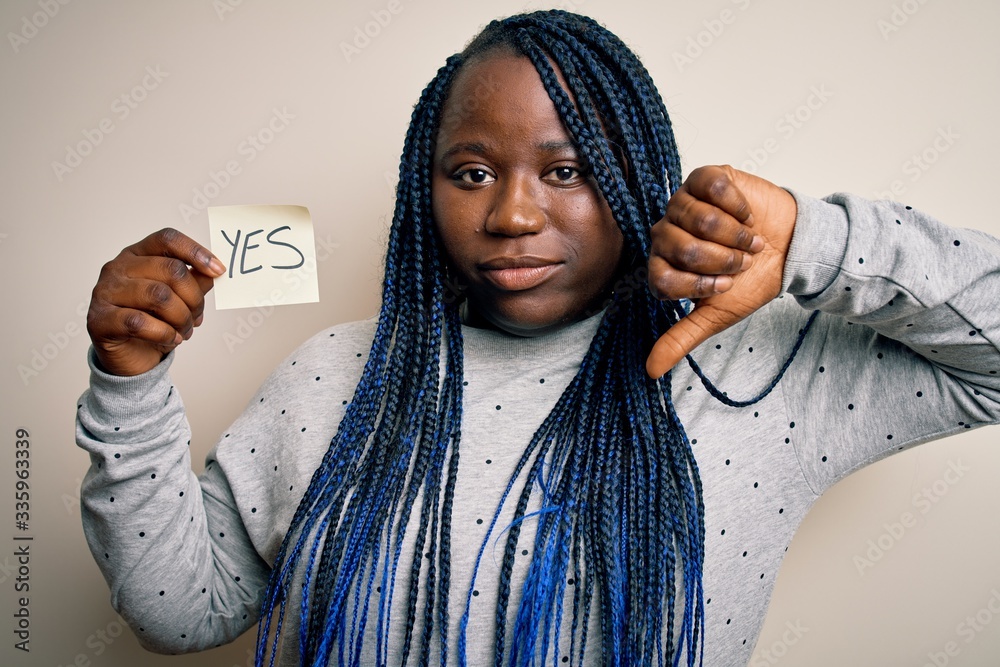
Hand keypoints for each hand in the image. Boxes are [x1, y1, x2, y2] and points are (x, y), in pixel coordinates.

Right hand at [87, 228, 224, 375]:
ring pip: (159, 296)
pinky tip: (172, 339)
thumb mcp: (179, 299)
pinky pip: (140, 322)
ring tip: (185, 331)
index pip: (167, 239)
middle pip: (171, 270)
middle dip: (194, 298)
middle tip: (197, 317)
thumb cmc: (154, 321)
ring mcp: (105, 291)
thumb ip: (195, 282)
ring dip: (182, 318)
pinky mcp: (99, 319)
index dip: (196, 252)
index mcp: (137, 254)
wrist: (130, 357)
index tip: (219, 271)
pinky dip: (165, 333)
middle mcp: (118, 267)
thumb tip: (214, 272)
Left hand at [645, 165, 796, 377]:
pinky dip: (739, 207)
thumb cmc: (751, 281)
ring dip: (735, 234)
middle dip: (722, 259)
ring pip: (699, 219)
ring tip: (748, 240)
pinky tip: (747, 215)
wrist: (790, 249)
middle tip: (741, 261)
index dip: (699, 284)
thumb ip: (679, 339)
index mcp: (662, 265)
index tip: (723, 285)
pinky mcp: (704, 178)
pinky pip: (713, 190)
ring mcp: (682, 202)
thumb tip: (650, 371)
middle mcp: (665, 231)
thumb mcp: (715, 315)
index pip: (664, 278)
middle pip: (682, 247)